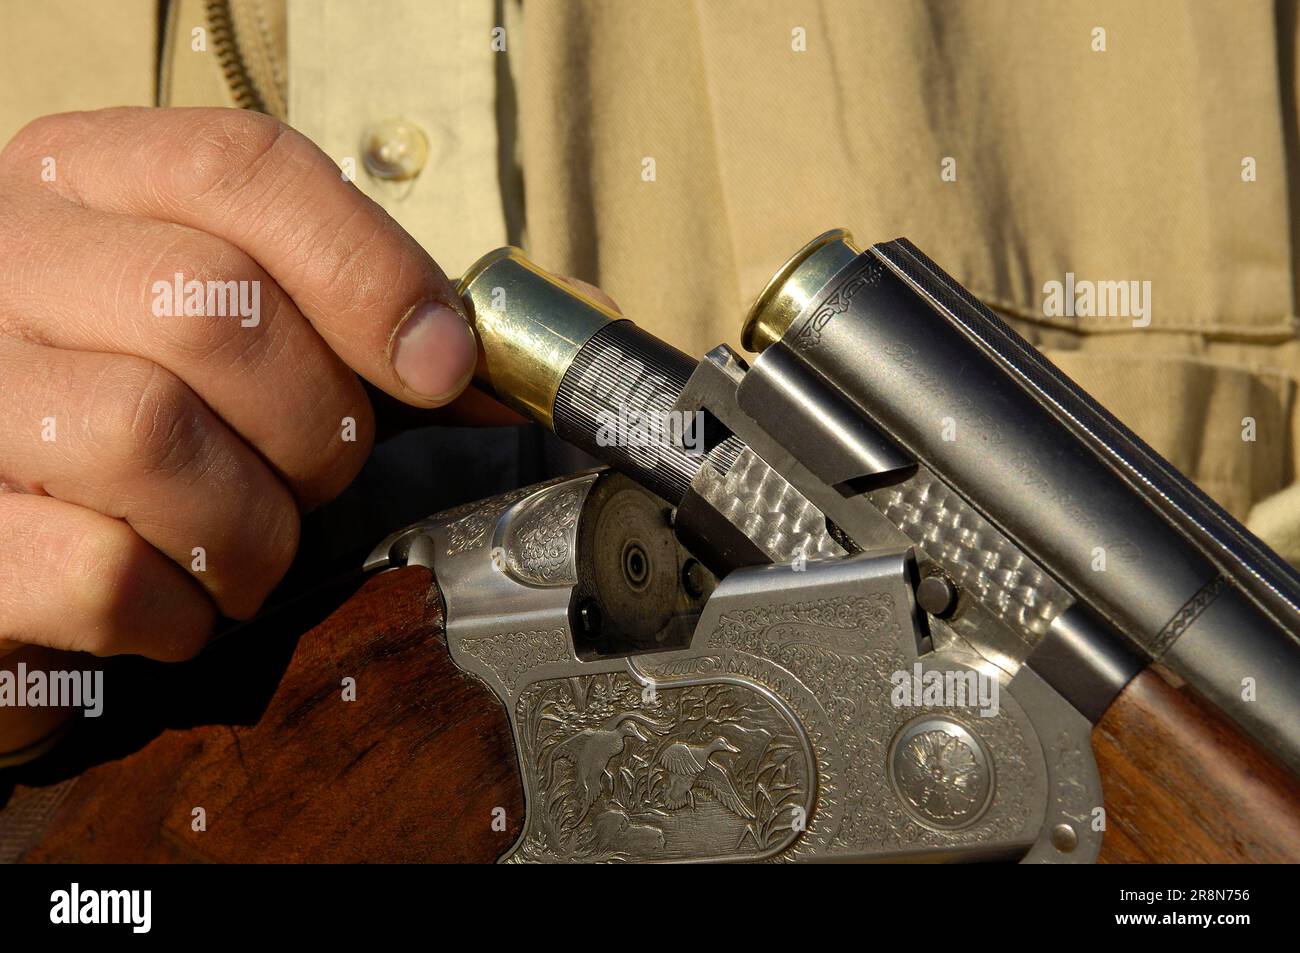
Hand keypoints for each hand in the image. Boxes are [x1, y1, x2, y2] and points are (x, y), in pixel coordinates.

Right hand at [0, 106, 485, 671]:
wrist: (13, 543)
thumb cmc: (151, 430)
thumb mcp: (255, 340)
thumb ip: (369, 336)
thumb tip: (511, 378)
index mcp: (89, 184)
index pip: (245, 169)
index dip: (370, 270)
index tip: (439, 363)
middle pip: (210, 303)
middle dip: (315, 421)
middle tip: (315, 474)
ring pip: (146, 434)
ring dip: (252, 527)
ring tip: (247, 548)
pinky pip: (101, 572)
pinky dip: (179, 613)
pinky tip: (177, 606)